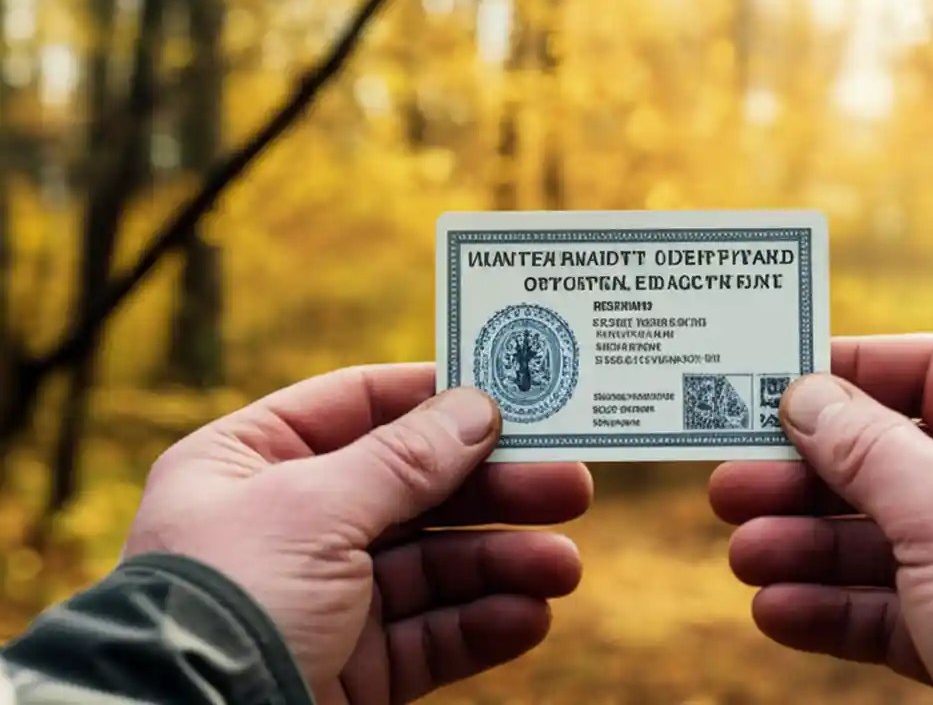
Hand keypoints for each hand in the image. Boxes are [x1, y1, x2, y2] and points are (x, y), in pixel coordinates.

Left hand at [122, 364, 592, 703]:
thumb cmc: (227, 601)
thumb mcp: (314, 509)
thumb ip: (405, 459)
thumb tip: (477, 407)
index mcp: (249, 464)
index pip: (356, 407)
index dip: (436, 399)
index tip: (513, 396)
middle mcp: (287, 527)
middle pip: (414, 491)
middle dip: (495, 491)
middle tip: (572, 485)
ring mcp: (322, 601)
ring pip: (432, 569)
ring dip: (502, 563)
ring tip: (563, 567)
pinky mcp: (349, 668)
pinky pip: (428, 637)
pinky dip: (481, 625)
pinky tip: (528, 616)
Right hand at [709, 335, 932, 689]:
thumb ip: (865, 447)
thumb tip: (804, 396)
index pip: (932, 372)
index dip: (849, 374)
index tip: (773, 386)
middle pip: (887, 462)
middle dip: (803, 481)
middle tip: (730, 487)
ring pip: (877, 540)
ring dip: (805, 547)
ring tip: (744, 556)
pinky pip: (887, 606)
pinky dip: (831, 607)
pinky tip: (775, 609)